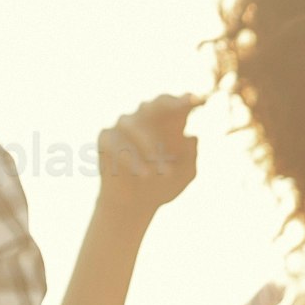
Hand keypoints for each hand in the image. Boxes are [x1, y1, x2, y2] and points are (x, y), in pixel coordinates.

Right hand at [94, 92, 197, 222]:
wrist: (135, 206)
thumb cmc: (163, 185)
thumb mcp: (184, 174)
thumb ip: (191, 157)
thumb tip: (192, 137)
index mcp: (169, 123)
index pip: (177, 105)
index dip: (186, 101)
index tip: (198, 99)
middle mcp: (146, 118)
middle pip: (155, 104)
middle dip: (168, 106)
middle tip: (182, 111)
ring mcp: (124, 126)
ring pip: (134, 125)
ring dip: (149, 145)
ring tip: (164, 172)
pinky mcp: (106, 138)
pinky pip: (116, 142)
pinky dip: (130, 158)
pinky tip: (143, 174)